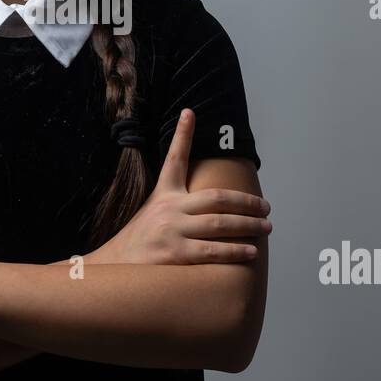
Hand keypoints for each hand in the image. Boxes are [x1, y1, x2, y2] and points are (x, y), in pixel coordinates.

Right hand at [92, 108, 272, 265]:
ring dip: (248, 225)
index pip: (174, 159)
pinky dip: (234, 251)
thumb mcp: (153, 212)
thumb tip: (206, 202)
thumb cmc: (140, 241)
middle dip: (246, 202)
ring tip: (265, 227)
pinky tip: (250, 252)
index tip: (189, 112)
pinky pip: (212, 251)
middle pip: (217, 198)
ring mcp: (172, 231)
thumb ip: (176, 203)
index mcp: (164, 195)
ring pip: (220, 224)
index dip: (182, 134)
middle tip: (266, 208)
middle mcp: (169, 209)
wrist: (114, 268)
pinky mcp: (174, 255)